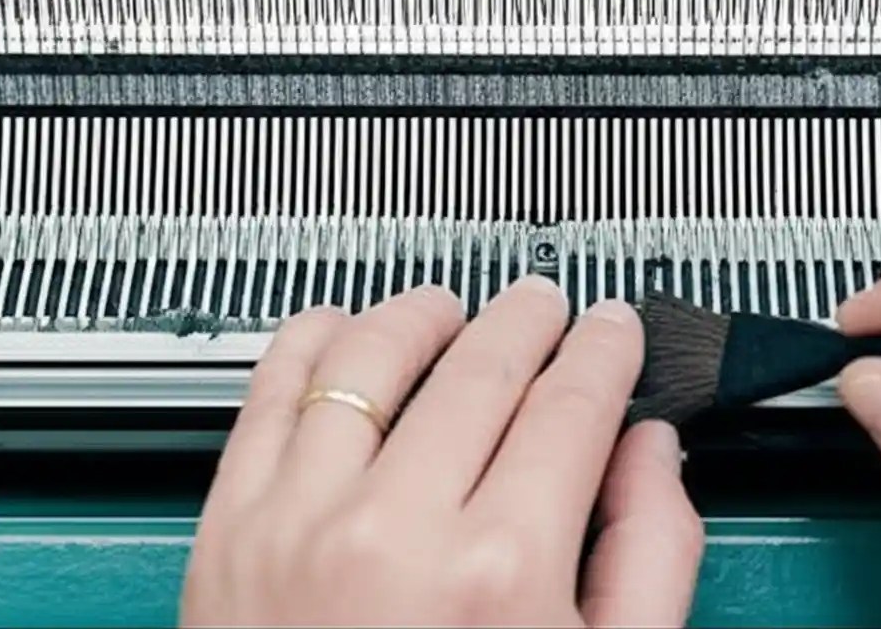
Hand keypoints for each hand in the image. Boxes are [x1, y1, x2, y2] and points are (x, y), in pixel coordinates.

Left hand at [180, 277, 702, 626]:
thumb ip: (650, 556)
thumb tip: (650, 457)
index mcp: (500, 572)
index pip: (571, 403)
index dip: (603, 350)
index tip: (610, 331)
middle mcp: (395, 532)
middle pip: (484, 364)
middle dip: (531, 318)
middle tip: (549, 307)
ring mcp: (301, 522)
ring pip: (374, 354)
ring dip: (426, 312)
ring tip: (452, 308)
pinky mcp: (230, 529)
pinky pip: (272, 391)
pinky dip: (314, 338)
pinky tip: (346, 328)